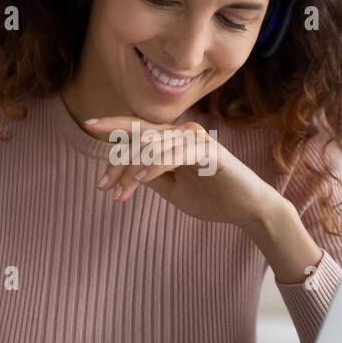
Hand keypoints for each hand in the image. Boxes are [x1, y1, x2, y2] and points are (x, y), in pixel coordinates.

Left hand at [85, 116, 281, 227]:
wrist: (246, 209)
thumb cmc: (211, 197)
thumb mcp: (171, 189)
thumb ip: (149, 176)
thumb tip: (123, 169)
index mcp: (171, 140)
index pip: (135, 134)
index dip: (111, 141)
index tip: (95, 165)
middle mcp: (181, 133)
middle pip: (138, 137)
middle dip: (116, 161)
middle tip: (103, 186)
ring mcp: (195, 139)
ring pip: (153, 145)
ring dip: (132, 169)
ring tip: (120, 192)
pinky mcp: (209, 151)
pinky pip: (175, 153)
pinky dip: (155, 164)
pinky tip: (141, 178)